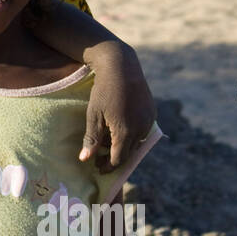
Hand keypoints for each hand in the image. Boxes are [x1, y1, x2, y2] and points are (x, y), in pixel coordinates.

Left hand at [80, 41, 155, 170]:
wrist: (122, 67)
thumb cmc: (103, 91)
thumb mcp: (93, 115)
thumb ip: (91, 139)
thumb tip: (84, 160)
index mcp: (125, 132)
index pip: (118, 159)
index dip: (107, 166)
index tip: (97, 168)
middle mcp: (140, 129)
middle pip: (128, 153)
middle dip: (114, 157)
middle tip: (98, 156)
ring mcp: (148, 121)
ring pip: (136, 143)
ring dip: (123, 145)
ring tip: (106, 139)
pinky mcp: (152, 113)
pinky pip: (142, 131)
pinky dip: (131, 134)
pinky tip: (118, 127)